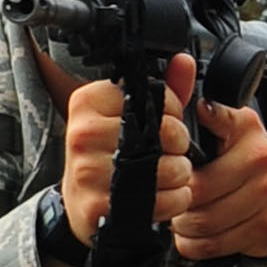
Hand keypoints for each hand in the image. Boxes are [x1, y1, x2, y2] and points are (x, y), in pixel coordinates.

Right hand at [57, 56, 196, 266]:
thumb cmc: (110, 154)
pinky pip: (161, 202)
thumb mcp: (132, 116)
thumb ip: (163, 89)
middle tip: (168, 153)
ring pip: (167, 169)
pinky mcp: (98, 205)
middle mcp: (83, 133)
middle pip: (164, 133)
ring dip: (179, 175)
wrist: (81, 203)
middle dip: (180, 146)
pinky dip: (174, 200)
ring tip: (164, 175)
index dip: (173, 113)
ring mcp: (87, 171)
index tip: (164, 124)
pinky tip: (161, 196)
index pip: (154, 97)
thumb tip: (184, 61)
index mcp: (88, 102)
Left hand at [175, 94, 266, 262]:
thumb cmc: (247, 167)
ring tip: (182, 219)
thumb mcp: (231, 132)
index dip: (179, 154)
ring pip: (202, 220)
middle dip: (175, 201)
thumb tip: (185, 82)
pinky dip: (195, 244)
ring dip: (183, 225)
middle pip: (196, 189)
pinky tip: (195, 235)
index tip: (174, 162)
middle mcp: (262, 157)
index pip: (207, 127)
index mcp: (246, 127)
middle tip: (171, 201)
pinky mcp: (266, 226)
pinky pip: (213, 243)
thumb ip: (208, 113)